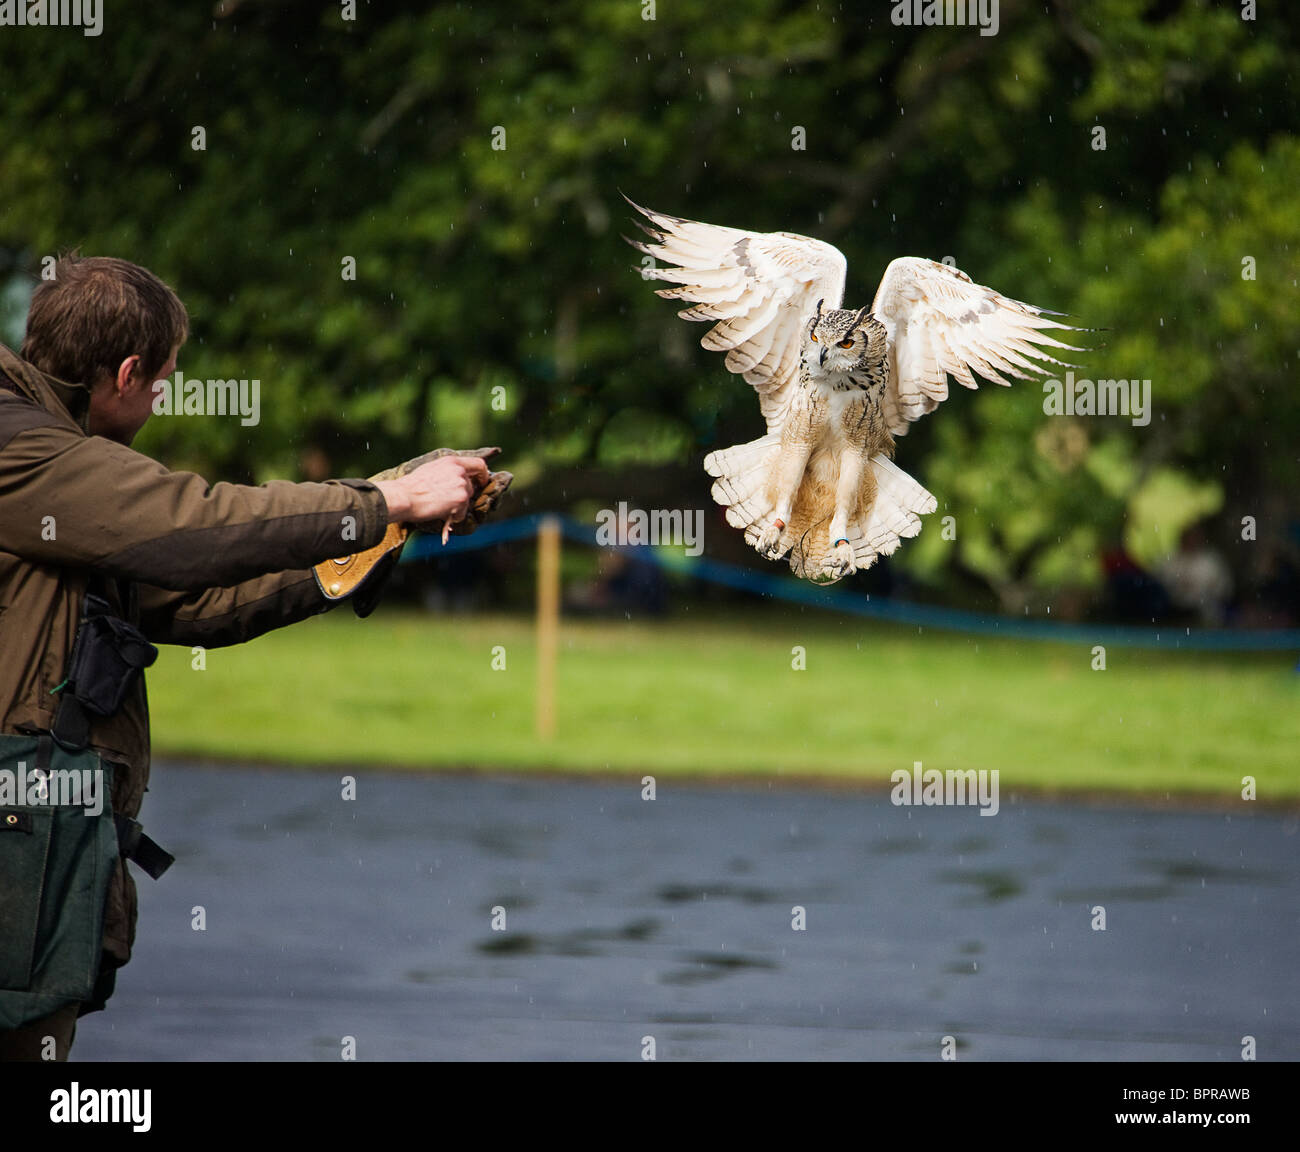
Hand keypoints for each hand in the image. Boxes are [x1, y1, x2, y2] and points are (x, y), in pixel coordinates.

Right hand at [373, 455, 489, 526]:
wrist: (404, 496)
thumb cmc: (410, 486)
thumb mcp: (430, 469)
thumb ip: (446, 471)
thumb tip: (453, 477)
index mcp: (451, 461)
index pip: (479, 464)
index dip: (483, 474)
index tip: (481, 482)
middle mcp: (459, 471)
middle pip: (472, 486)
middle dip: (463, 495)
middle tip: (450, 502)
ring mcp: (462, 485)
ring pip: (467, 499)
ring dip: (457, 506)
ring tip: (439, 507)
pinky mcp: (461, 499)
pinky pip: (463, 513)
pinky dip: (454, 517)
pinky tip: (440, 513)